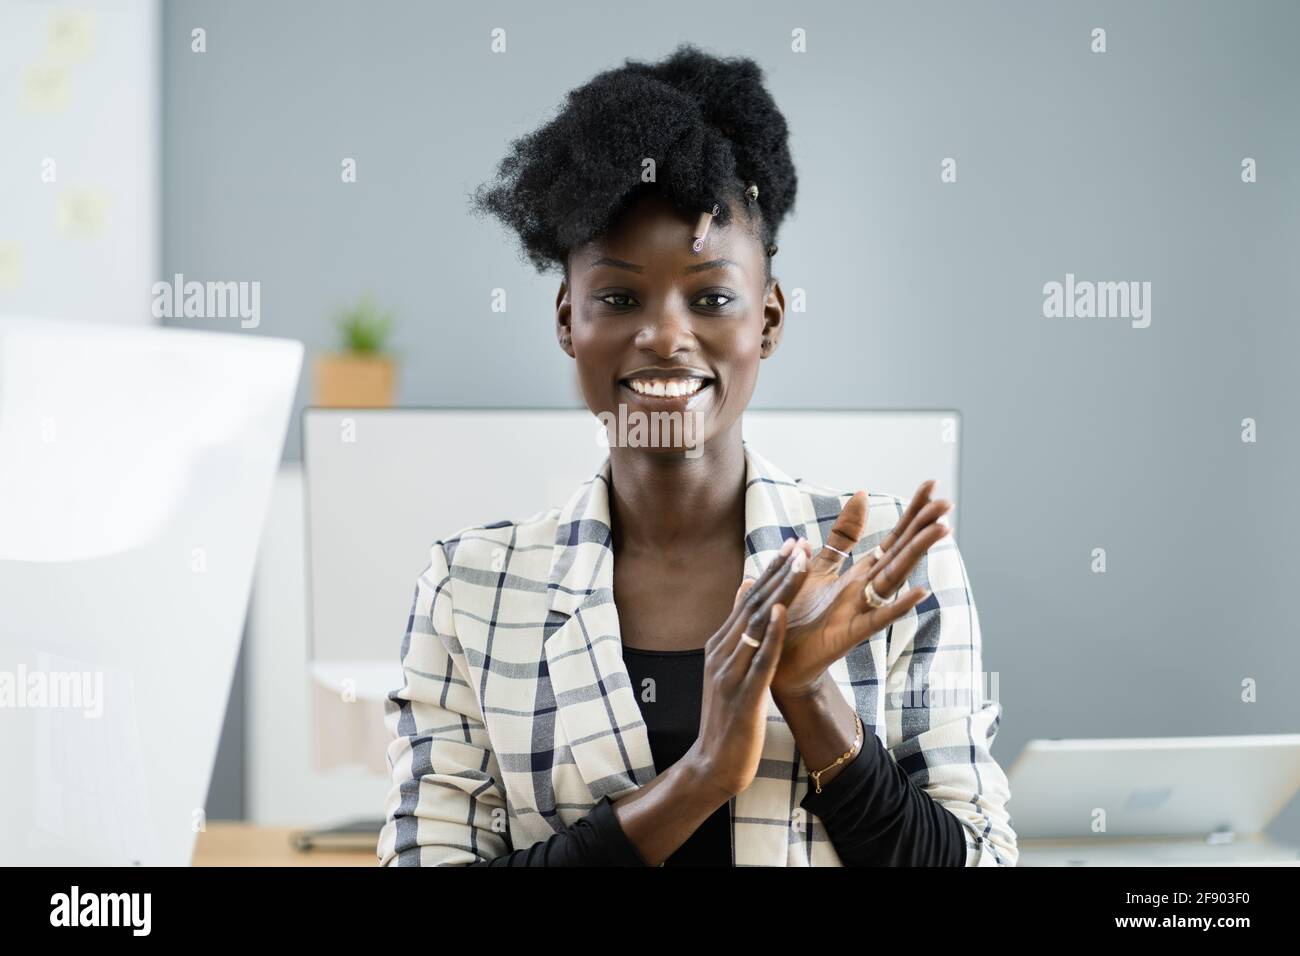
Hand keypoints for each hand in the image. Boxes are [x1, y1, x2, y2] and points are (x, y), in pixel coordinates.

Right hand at [685, 538, 806, 799]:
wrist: (713, 764)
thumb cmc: (727, 717)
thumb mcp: (729, 669)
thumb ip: (738, 631)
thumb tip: (745, 587)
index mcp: (720, 644)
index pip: (749, 599)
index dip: (772, 570)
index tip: (792, 544)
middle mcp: (722, 652)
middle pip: (755, 604)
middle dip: (779, 572)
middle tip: (800, 543)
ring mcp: (730, 672)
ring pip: (759, 624)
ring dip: (781, 592)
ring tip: (800, 565)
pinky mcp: (743, 694)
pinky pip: (760, 659)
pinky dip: (773, 634)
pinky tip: (784, 612)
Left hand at [770, 480, 952, 698]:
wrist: (778, 657)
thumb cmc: (798, 614)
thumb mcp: (817, 566)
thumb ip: (842, 536)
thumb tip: (861, 495)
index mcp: (859, 573)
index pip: (892, 537)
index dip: (911, 512)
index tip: (931, 485)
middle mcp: (866, 589)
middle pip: (899, 552)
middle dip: (922, 527)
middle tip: (947, 502)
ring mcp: (862, 610)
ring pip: (894, 577)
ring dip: (917, 554)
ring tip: (942, 531)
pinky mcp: (851, 633)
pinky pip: (878, 617)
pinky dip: (899, 606)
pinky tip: (921, 592)